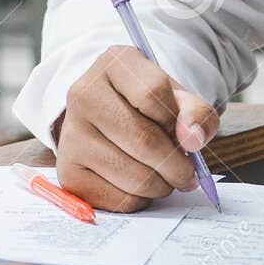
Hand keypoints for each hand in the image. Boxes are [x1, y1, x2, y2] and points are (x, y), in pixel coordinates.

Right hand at [56, 46, 218, 212]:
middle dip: (178, 166)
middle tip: (187, 172)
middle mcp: (83, 94)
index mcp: (113, 64)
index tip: (183, 133)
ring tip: (161, 176)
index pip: (154, 93)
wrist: (105, 124)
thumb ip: (196, 113)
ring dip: (162, 186)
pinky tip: (136, 184)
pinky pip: (121, 200)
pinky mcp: (67, 172)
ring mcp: (70, 135)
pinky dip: (140, 199)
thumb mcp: (177, 100)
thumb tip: (193, 140)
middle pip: (145, 141)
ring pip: (135, 177)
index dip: (178, 121)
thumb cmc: (147, 110)